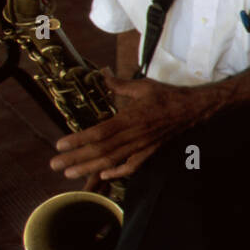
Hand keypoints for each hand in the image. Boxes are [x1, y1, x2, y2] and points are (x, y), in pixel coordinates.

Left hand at [49, 76, 210, 180]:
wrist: (194, 108)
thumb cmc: (168, 95)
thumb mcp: (143, 86)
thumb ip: (120, 84)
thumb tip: (102, 74)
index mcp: (132, 117)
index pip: (101, 132)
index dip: (79, 140)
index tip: (60, 144)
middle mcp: (136, 134)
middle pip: (102, 150)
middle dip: (77, 159)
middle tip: (55, 165)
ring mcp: (143, 145)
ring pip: (113, 160)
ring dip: (90, 168)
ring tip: (70, 173)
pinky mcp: (151, 151)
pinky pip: (133, 166)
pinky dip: (118, 173)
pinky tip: (104, 175)